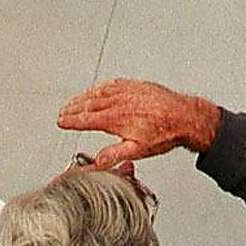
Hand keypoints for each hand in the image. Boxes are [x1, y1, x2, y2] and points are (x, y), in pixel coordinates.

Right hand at [58, 79, 221, 166]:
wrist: (184, 115)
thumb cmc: (164, 133)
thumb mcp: (138, 151)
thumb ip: (114, 155)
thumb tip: (97, 161)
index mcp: (116, 118)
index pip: (87, 119)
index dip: (71, 121)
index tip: (61, 121)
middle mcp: (120, 101)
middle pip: (89, 103)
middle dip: (73, 108)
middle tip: (63, 111)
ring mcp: (128, 91)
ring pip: (99, 92)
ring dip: (84, 97)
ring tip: (76, 101)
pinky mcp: (136, 85)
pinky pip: (113, 83)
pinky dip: (101, 87)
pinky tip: (100, 88)